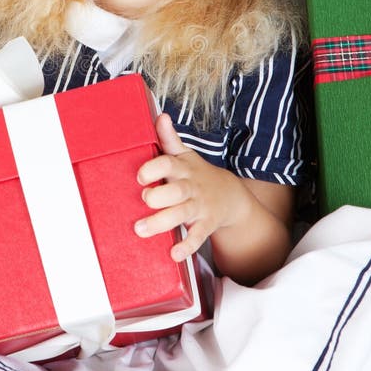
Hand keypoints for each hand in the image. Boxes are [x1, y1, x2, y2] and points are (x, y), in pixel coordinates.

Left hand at [135, 114, 247, 261]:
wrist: (230, 196)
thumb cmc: (197, 174)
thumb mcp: (185, 155)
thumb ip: (169, 138)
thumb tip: (160, 116)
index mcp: (183, 168)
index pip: (169, 163)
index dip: (154, 168)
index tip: (140, 176)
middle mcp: (191, 187)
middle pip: (176, 190)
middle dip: (159, 196)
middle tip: (144, 198)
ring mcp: (199, 207)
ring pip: (182, 214)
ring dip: (161, 222)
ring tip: (141, 229)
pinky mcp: (205, 225)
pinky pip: (197, 237)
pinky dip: (186, 246)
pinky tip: (174, 254)